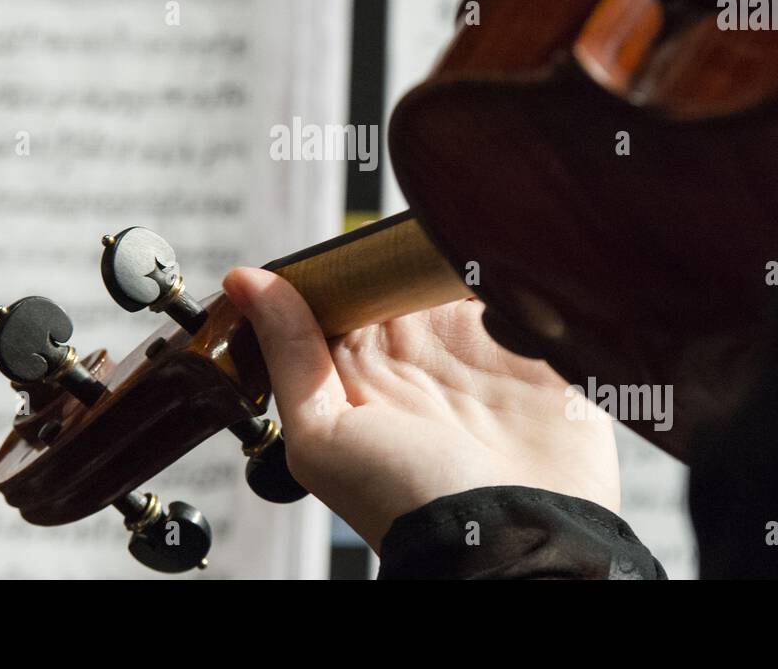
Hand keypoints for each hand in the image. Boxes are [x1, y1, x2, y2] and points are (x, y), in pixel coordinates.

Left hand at [222, 268, 620, 552]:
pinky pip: (517, 288)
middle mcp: (417, 355)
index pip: (341, 290)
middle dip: (401, 244)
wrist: (514, 545)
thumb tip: (244, 281)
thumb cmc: (409, 504)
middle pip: (401, 270)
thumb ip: (290, 354)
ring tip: (456, 232)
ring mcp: (476, 349)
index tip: (351, 237)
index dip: (343, 259)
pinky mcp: (533, 350)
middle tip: (410, 232)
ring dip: (455, 245)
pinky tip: (499, 255)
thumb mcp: (324, 436)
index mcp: (361, 369)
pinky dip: (510, 266)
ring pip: (456, 269)